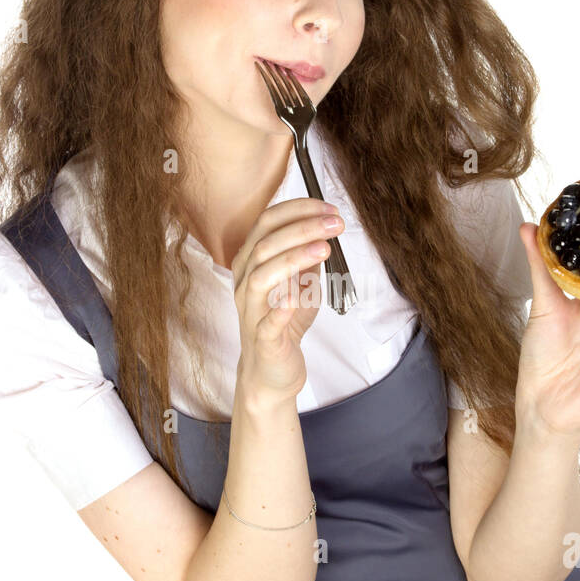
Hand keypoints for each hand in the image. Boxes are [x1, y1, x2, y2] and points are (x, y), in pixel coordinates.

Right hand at [231, 197, 344, 404]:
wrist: (271, 371)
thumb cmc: (285, 323)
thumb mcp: (303, 283)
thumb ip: (309, 257)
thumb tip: (327, 227)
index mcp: (251, 262)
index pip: (267, 223)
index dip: (299, 210)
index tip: (329, 209)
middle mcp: (244, 282)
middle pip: (265, 244)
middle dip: (302, 228)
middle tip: (335, 224)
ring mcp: (250, 311)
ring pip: (261, 276)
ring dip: (293, 258)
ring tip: (325, 249)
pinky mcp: (262, 340)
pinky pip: (266, 323)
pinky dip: (281, 308)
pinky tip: (298, 298)